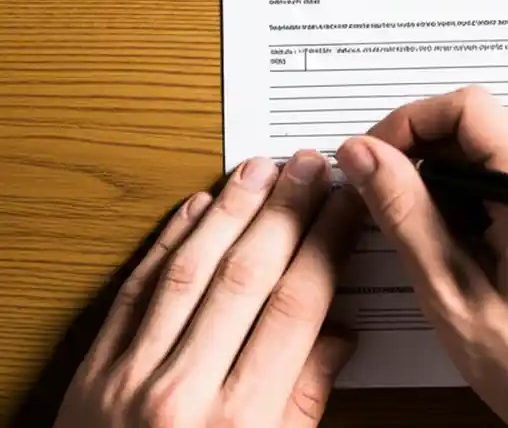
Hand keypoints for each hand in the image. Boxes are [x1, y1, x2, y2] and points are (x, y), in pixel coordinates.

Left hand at [56, 151, 365, 427]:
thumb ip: (304, 402)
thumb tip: (335, 338)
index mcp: (241, 419)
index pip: (297, 303)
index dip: (328, 243)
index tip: (348, 206)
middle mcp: (184, 390)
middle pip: (247, 274)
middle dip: (286, 210)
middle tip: (312, 168)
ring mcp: (131, 376)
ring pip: (189, 268)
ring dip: (230, 209)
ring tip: (261, 171)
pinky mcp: (95, 370)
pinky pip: (134, 289)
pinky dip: (165, 241)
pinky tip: (194, 208)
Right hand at [335, 87, 507, 427]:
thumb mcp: (452, 290)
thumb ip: (404, 211)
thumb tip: (367, 155)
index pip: (472, 108)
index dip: (411, 121)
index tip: (376, 154)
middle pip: (490, 126)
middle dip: (431, 155)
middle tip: (391, 201)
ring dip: (460, 180)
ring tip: (440, 239)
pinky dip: (493, 196)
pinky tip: (477, 245)